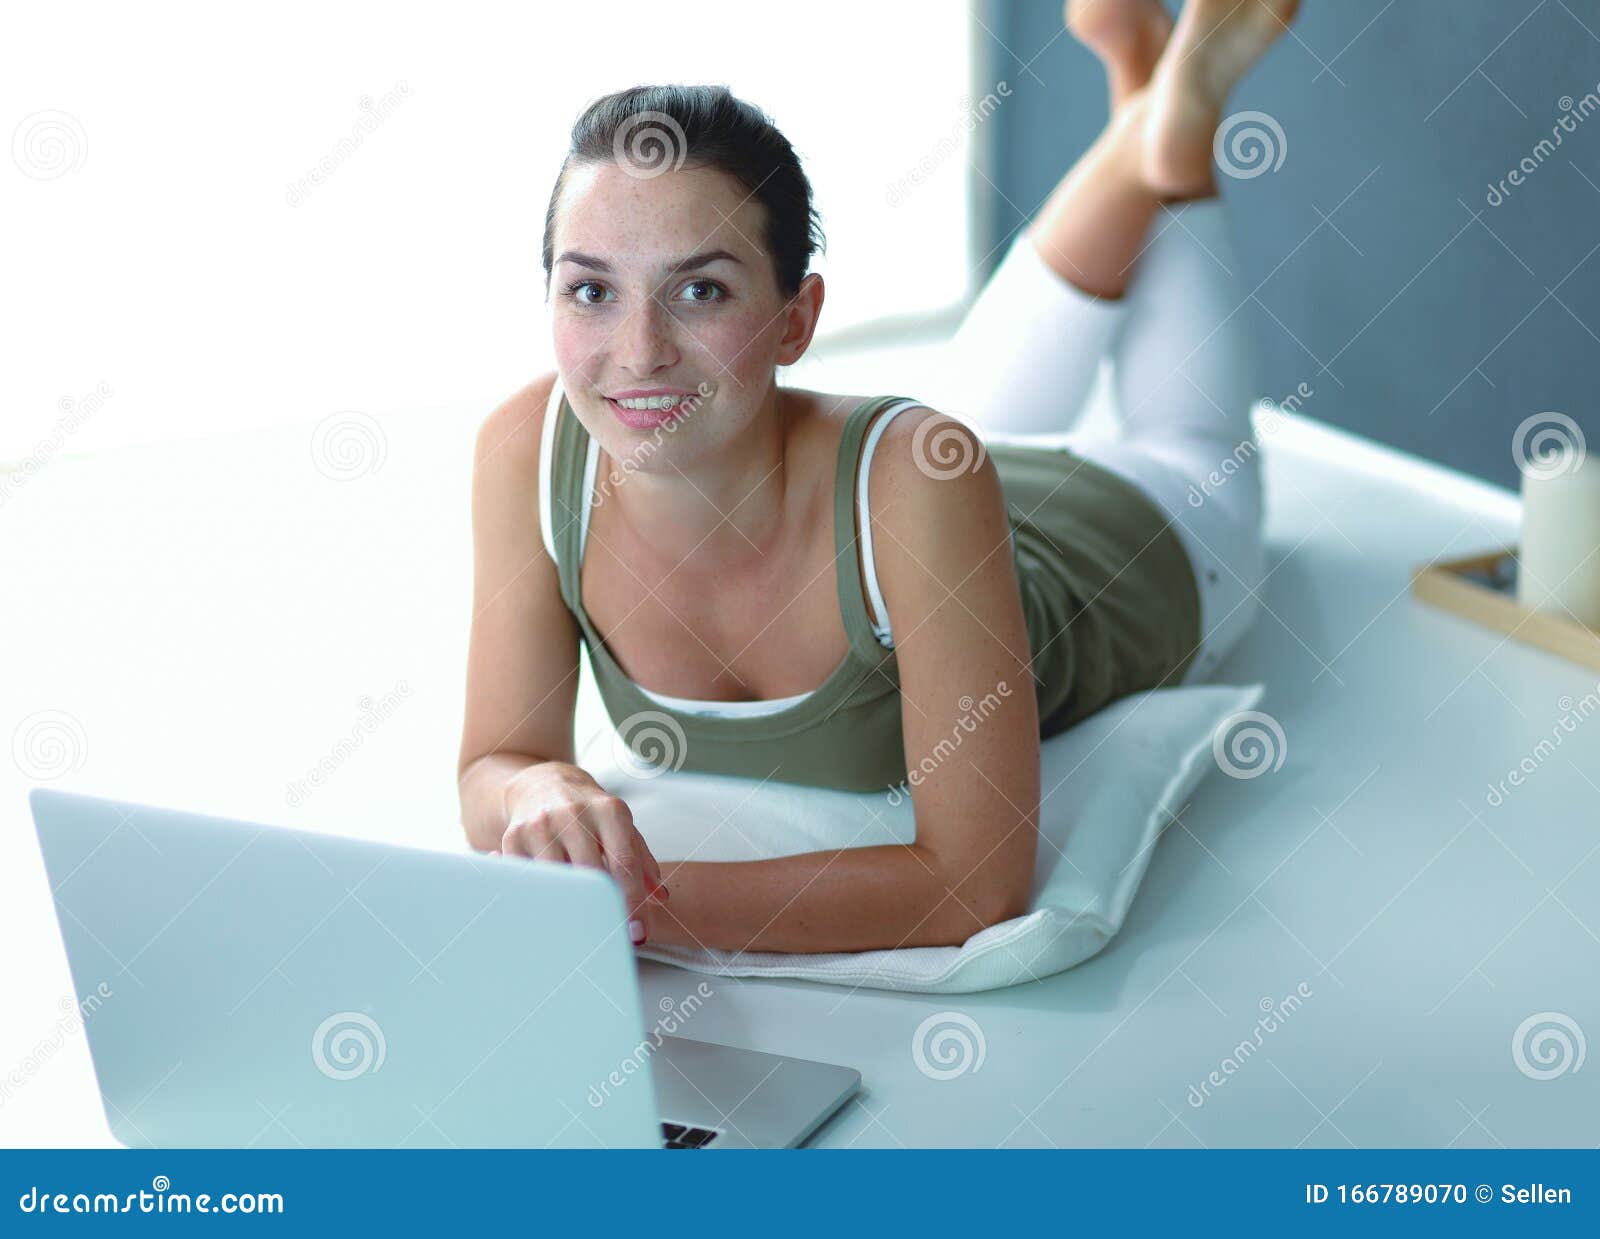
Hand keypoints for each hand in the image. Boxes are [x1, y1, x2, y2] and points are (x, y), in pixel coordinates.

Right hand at [500, 762, 668, 942]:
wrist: (544, 785)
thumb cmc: (591, 815)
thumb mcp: (623, 828)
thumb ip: (643, 862)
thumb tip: (660, 899)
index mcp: (609, 811)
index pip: (624, 863)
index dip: (633, 901)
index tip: (639, 933)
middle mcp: (574, 813)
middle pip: (590, 873)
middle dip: (601, 909)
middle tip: (609, 936)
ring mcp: (541, 824)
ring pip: (557, 880)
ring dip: (570, 908)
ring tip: (580, 927)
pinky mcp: (513, 837)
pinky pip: (528, 879)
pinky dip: (539, 897)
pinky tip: (549, 907)